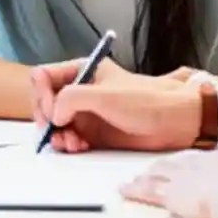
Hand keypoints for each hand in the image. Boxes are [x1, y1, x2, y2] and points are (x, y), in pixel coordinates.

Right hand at [45, 83, 201, 152]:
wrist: (175, 122)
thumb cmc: (147, 100)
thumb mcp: (105, 94)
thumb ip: (72, 98)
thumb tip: (54, 114)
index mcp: (82, 70)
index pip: (44, 77)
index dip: (42, 94)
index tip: (53, 111)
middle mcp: (80, 90)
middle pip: (45, 101)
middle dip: (47, 117)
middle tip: (56, 130)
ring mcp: (86, 112)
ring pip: (54, 123)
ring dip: (57, 134)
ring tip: (71, 143)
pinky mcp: (93, 132)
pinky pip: (68, 138)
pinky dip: (67, 144)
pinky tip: (78, 147)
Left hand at [119, 146, 217, 217]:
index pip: (202, 160)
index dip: (191, 163)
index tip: (185, 165)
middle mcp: (202, 164)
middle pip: (178, 164)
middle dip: (164, 167)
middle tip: (151, 168)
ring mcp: (186, 178)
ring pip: (160, 175)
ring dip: (146, 176)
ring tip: (133, 179)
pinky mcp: (174, 196)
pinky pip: (149, 192)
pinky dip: (135, 190)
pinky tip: (125, 189)